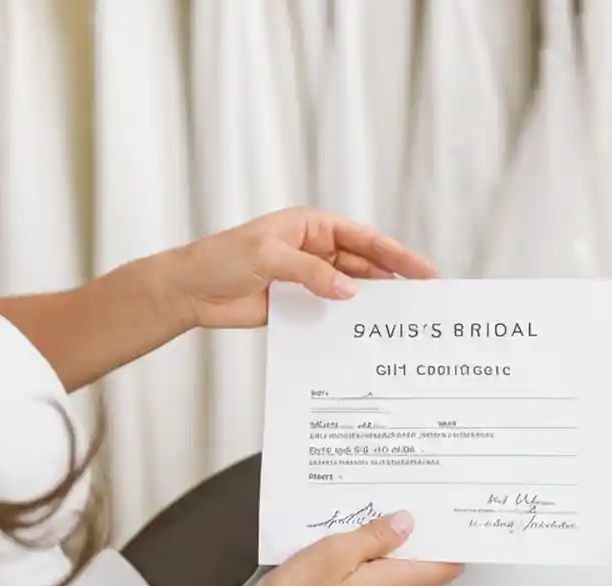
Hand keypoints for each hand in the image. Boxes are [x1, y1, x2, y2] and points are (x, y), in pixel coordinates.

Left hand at [170, 207, 437, 328]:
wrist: (188, 291)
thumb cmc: (221, 259)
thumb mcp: (269, 257)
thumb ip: (311, 274)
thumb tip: (350, 292)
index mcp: (311, 226)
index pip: (363, 239)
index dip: (396, 253)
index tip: (423, 270)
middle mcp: (314, 249)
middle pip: (364, 264)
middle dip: (393, 279)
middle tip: (424, 297)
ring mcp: (308, 277)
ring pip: (351, 288)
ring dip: (372, 302)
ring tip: (401, 318)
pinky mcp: (298, 303)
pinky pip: (330, 311)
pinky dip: (347, 321)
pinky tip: (365, 332)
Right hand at [239, 512, 461, 585]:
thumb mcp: (335, 553)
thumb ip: (375, 537)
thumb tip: (407, 522)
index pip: (443, 569)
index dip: (451, 545)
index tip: (449, 522)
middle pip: (414, 573)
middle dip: (407, 545)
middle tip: (389, 513)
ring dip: (380, 564)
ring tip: (357, 536)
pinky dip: (362, 583)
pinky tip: (336, 571)